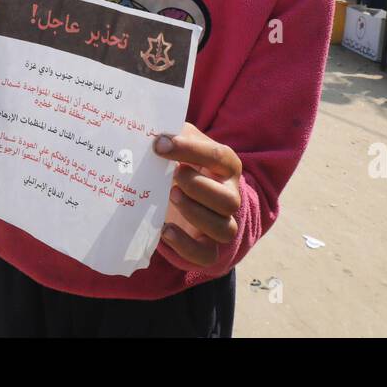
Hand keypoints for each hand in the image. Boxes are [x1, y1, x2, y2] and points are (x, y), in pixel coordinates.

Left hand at [153, 123, 242, 267]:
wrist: (186, 196)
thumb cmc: (184, 164)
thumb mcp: (183, 144)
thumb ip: (175, 134)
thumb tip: (155, 132)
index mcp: (227, 167)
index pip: (219, 157)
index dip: (190, 150)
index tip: (159, 144)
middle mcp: (231, 196)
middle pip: (228, 199)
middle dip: (199, 187)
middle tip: (174, 176)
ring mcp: (222, 224)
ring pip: (223, 228)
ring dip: (195, 213)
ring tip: (170, 197)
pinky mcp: (207, 248)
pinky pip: (206, 255)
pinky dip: (185, 246)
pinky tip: (164, 231)